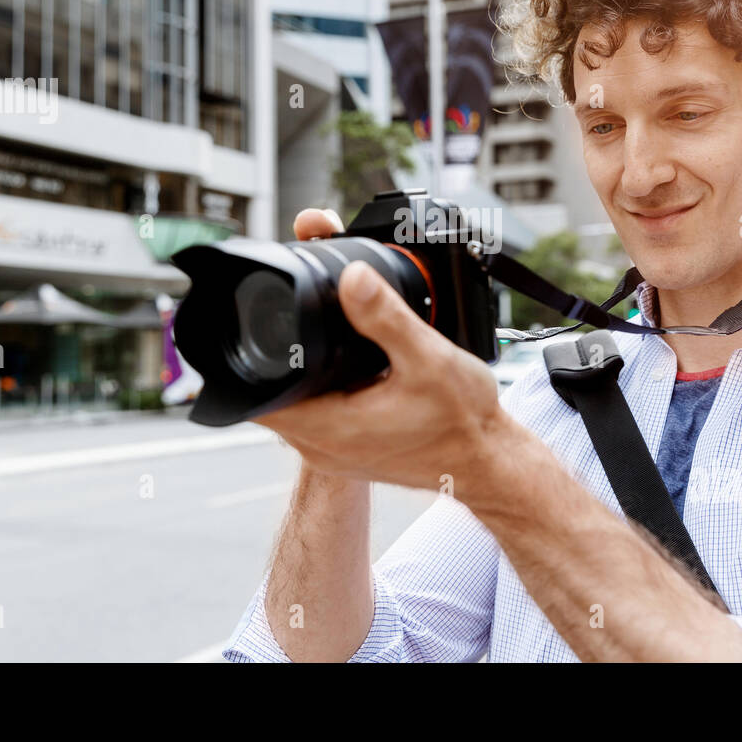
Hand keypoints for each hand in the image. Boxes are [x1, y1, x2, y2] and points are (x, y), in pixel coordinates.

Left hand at [253, 208, 515, 498]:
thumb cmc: (463, 422)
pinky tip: (346, 362)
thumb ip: (387, 317)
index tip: (264, 315)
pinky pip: (316, 412)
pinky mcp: (348, 448)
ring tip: (323, 331)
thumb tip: (351, 276)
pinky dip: (320, 384)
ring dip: (300, 367)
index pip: (255, 392)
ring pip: (292, 400)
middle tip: (301, 311)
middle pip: (269, 389)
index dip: (251, 351)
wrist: (489, 464)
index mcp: (328, 427)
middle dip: (278, 348)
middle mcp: (319, 446)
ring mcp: (332, 451)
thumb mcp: (429, 359)